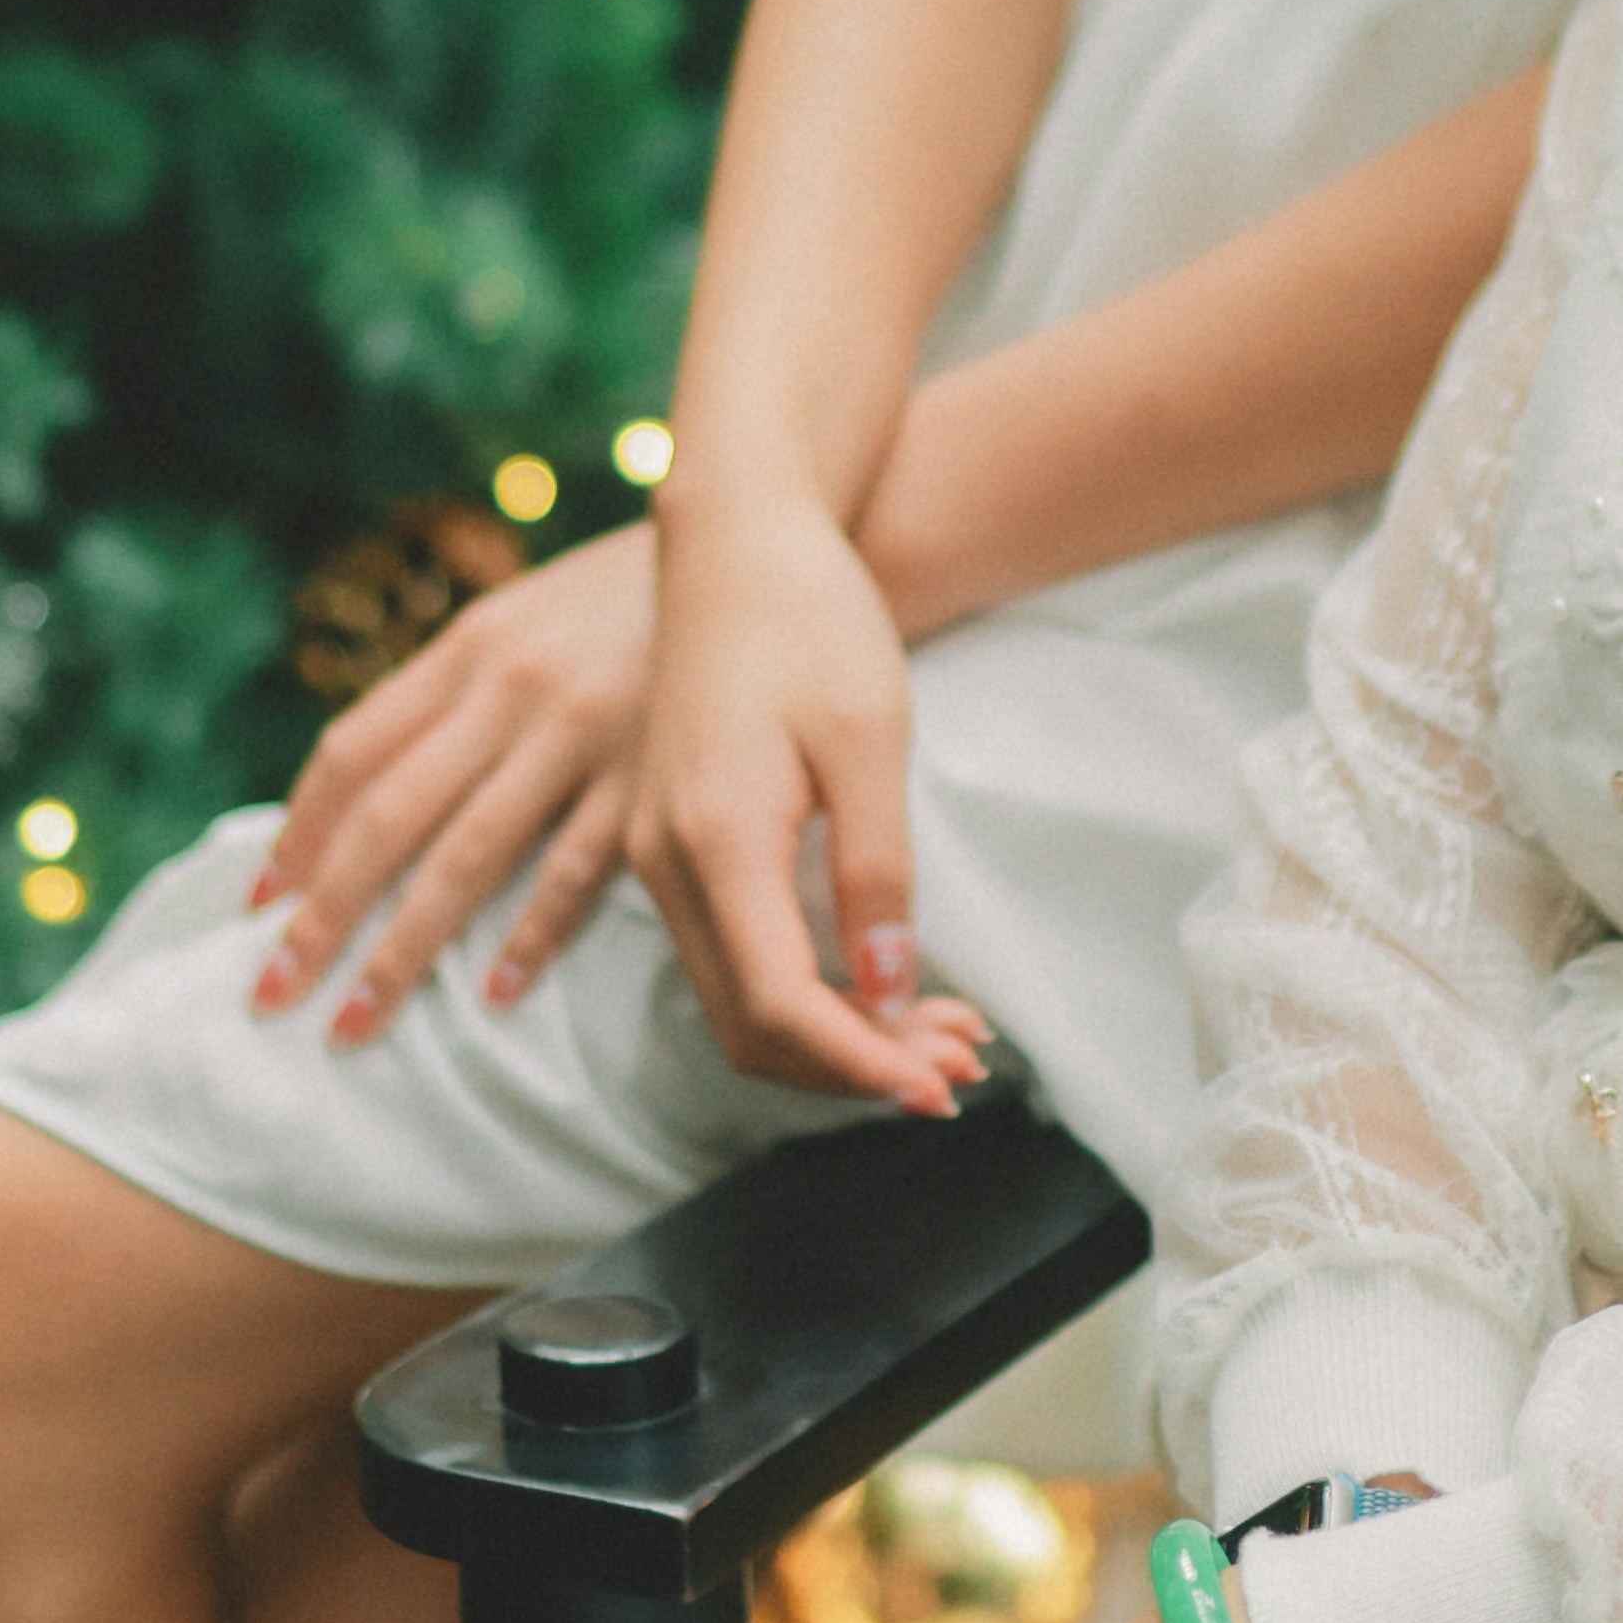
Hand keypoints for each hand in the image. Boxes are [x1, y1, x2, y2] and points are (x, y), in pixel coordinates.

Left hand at [252, 523, 665, 1039]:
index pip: (353, 754)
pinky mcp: (648, 772)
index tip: (257, 910)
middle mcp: (507, 690)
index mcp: (468, 649)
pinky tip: (497, 992)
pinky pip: (575, 866)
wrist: (748, 545)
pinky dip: (532, 933)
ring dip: (402, 947)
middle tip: (272, 994)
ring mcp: (576, 734)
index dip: (297, 835)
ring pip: (466, 855)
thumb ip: (455, 690)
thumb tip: (371, 784)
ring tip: (357, 1019)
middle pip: (388, 819)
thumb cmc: (623, 597)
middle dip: (323, 915)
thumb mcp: (524, 617)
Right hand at [616, 485, 971, 1112]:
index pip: (781, 1005)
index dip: (864, 1063)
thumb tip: (891, 987)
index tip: (944, 1084)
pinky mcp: (671, 842)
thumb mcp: (868, 737)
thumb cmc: (809, 618)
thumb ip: (877, 870)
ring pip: (737, 1000)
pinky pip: (729, 955)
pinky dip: (803, 991)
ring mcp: (658, 855)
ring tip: (944, 1031)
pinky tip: (881, 982)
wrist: (734, 538)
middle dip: (857, 1066)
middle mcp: (667, 861)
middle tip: (965, 1062)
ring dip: (835, 1036)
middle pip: (752, 1026)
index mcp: (716, 837)